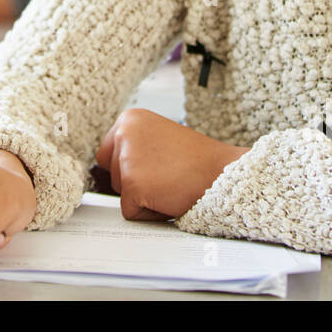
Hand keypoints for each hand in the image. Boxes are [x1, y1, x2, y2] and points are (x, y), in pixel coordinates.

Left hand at [94, 108, 249, 220]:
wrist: (224, 172)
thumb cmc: (197, 160)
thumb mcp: (158, 138)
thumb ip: (133, 146)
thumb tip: (108, 164)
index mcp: (130, 118)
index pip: (108, 154)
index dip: (132, 167)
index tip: (157, 163)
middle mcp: (124, 133)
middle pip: (112, 174)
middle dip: (137, 182)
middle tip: (168, 172)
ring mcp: (127, 158)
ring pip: (120, 193)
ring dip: (144, 196)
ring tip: (170, 182)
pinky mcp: (132, 184)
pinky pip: (131, 212)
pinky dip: (150, 213)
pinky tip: (170, 196)